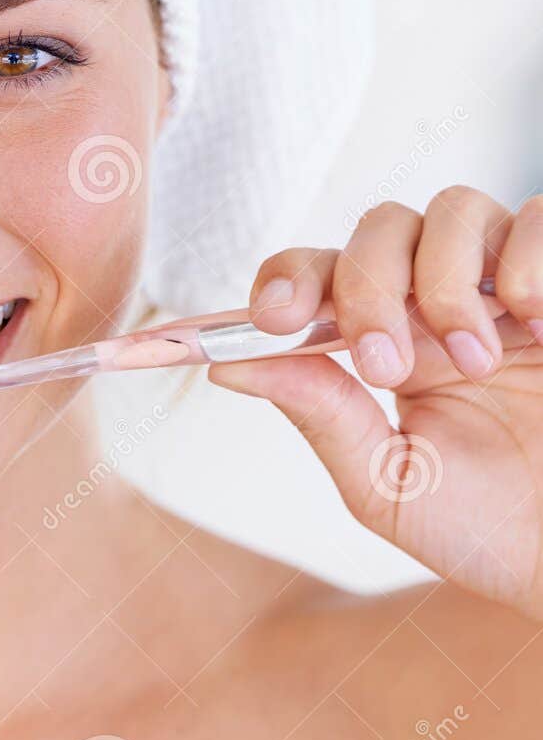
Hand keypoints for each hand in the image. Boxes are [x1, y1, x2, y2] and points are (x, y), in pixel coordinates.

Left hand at [207, 188, 542, 621]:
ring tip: (477, 363)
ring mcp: (505, 285)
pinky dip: (524, 261)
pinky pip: (534, 218)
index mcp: (386, 344)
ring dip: (446, 284)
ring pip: (451, 210)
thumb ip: (318, 414)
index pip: (319, 275)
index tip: (274, 317)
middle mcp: (440, 302)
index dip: (287, 279)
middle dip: (367, 288)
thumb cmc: (487, 529)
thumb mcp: (387, 481)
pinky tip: (534, 325)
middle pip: (378, 229)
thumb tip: (227, 366)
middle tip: (385, 365)